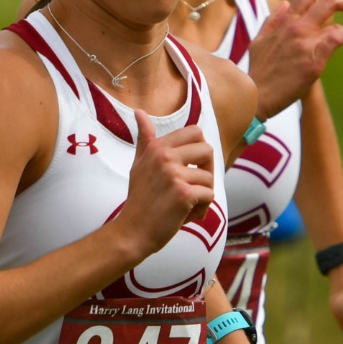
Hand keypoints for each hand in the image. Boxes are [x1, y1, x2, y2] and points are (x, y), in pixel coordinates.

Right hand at [114, 115, 214, 259]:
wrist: (133, 231)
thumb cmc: (140, 199)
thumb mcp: (139, 164)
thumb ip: (145, 139)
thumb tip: (139, 112)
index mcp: (157, 147)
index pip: (195, 132)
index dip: (200, 151)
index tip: (191, 167)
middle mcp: (164, 156)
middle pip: (207, 150)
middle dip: (207, 170)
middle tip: (195, 186)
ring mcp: (173, 174)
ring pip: (209, 178)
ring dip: (203, 195)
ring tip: (186, 205)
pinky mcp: (182, 193)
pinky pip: (209, 195)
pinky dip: (202, 208)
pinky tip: (188, 215)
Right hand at [248, 0, 342, 118]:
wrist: (255, 96)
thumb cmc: (258, 73)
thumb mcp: (259, 41)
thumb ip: (272, 22)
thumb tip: (285, 4)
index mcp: (285, 21)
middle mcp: (295, 26)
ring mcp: (305, 41)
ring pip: (335, 16)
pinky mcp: (314, 60)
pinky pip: (337, 37)